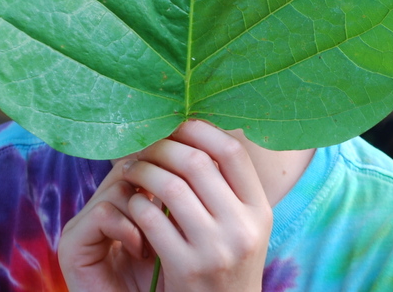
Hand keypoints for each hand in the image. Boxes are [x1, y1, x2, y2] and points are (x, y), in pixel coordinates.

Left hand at [58, 121, 272, 291]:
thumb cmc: (227, 262)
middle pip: (197, 162)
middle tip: (144, 143)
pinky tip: (131, 200)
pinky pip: (151, 219)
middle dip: (163, 146)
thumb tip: (200, 126)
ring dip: (144, 170)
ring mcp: (215, 249)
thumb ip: (228, 186)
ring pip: (171, 187)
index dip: (200, 129)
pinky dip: (136, 203)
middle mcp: (243, 227)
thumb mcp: (243, 225)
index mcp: (261, 210)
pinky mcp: (186, 268)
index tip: (175, 123)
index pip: (232, 151)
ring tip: (131, 167)